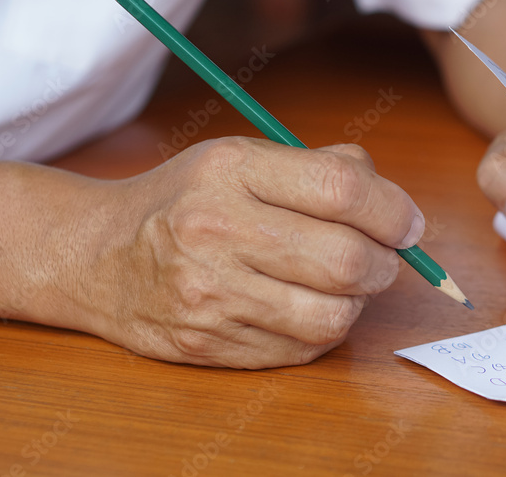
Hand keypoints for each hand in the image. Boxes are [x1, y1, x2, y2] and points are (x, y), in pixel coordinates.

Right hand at [77, 137, 423, 368]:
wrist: (97, 256)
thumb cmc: (185, 199)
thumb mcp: (241, 157)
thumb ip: (320, 166)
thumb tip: (394, 203)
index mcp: (230, 170)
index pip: (341, 188)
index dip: (392, 210)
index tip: (408, 223)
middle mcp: (215, 230)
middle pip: (344, 259)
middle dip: (386, 263)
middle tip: (386, 258)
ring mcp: (208, 295)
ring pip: (331, 314)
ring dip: (358, 302)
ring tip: (345, 283)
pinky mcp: (208, 345)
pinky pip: (302, 349)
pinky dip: (323, 330)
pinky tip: (309, 306)